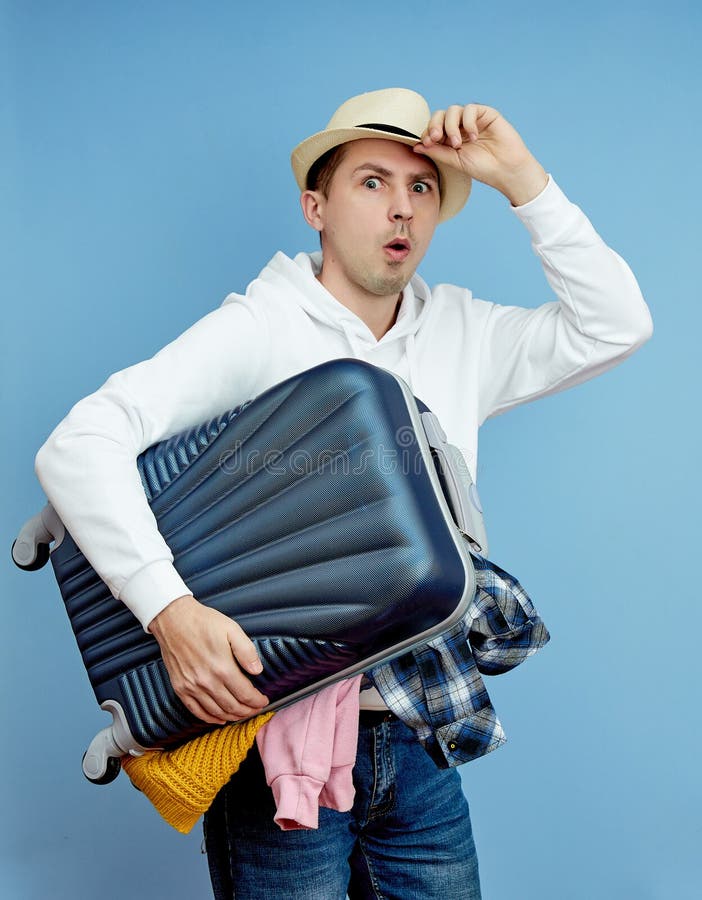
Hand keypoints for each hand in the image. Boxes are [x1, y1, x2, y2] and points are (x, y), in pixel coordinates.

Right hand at [149, 594, 268, 724]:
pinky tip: (219, 718)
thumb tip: (257, 670)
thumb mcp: (232, 629)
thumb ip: (246, 651)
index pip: (245, 694)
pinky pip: (196, 711)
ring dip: (232, 716)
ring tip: (242, 714)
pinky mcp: (180, 688)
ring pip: (216, 712)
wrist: (173, 619)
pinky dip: (210, 718)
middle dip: (248, 711)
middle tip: (256, 709)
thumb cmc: (203, 622)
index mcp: (222, 667)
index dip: (257, 701)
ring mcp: (192, 687)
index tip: (263, 700)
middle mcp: (207, 681)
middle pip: (232, 706)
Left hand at [413, 103, 548, 205]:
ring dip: (451, 126)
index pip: (434, 127)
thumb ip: (437, 152)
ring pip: (453, 110)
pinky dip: (468, 122)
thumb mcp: (455, 161)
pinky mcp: (486, 113)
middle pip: (441, 115)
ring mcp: (473, 119)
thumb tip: (415, 146)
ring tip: (458, 144)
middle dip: (434, 125)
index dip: (427, 132)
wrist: (506, 170)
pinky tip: (473, 137)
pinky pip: (470, 108)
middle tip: (436, 138)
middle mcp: (461, 126)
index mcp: (451, 138)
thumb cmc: (483, 168)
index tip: (426, 143)